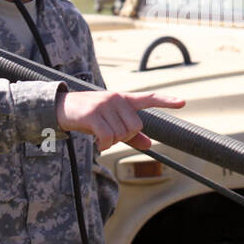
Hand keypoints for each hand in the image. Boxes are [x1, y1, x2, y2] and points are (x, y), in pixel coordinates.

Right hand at [54, 90, 184, 150]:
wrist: (61, 108)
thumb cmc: (88, 115)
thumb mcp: (110, 121)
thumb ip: (131, 134)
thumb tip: (150, 145)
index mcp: (123, 99)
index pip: (148, 98)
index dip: (166, 101)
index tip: (182, 102)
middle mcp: (116, 99)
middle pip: (135, 127)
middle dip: (124, 137)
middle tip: (109, 135)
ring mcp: (104, 105)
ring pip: (121, 134)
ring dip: (111, 142)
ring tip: (99, 136)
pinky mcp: (92, 114)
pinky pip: (108, 137)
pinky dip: (104, 145)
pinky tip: (97, 143)